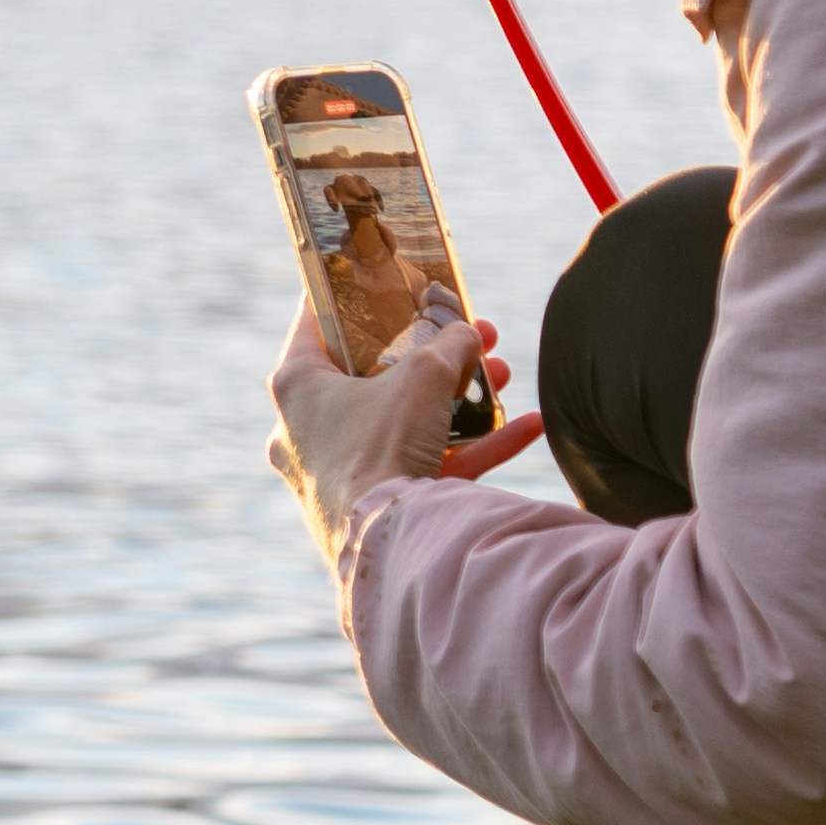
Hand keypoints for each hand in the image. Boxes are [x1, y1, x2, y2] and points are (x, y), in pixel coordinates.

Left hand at [263, 308, 547, 563]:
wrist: (388, 547)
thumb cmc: (383, 449)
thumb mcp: (424, 378)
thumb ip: (450, 344)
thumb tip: (469, 332)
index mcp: (297, 386)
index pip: (316, 322)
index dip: (351, 295)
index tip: (381, 278)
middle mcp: (307, 429)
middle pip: (373, 375)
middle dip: (433, 356)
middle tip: (470, 335)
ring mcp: (339, 472)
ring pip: (404, 422)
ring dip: (460, 400)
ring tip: (502, 375)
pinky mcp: (373, 508)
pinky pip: (426, 468)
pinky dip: (473, 448)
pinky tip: (527, 428)